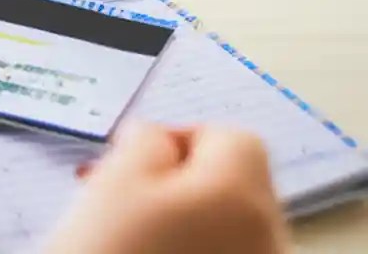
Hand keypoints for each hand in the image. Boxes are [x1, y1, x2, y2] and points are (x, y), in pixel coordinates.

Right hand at [45, 122, 289, 253]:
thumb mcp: (115, 181)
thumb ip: (146, 141)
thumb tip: (158, 140)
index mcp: (243, 197)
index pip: (230, 139)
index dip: (178, 138)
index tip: (128, 159)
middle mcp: (267, 240)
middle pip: (233, 189)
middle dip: (175, 183)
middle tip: (113, 195)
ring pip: (224, 232)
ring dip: (177, 222)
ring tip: (119, 235)